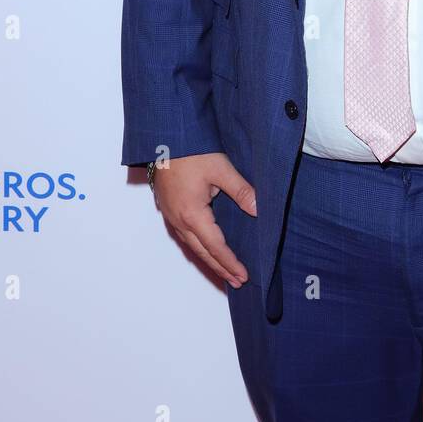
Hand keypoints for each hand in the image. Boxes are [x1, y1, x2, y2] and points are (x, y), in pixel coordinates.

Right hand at [151, 152, 255, 289]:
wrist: (163, 139)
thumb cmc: (191, 152)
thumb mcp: (221, 169)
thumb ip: (241, 191)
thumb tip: (259, 209)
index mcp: (192, 215)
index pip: (216, 247)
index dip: (230, 263)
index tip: (243, 276)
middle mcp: (179, 221)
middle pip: (202, 253)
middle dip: (220, 269)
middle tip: (237, 282)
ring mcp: (171, 216)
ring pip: (191, 247)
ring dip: (208, 261)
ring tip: (223, 272)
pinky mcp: (168, 209)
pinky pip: (184, 237)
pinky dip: (197, 248)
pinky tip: (204, 249)